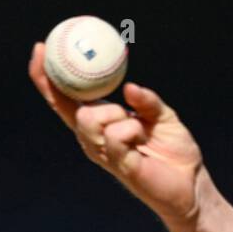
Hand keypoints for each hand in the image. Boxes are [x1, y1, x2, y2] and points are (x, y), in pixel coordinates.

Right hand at [28, 41, 205, 226]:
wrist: (193, 183)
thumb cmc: (175, 151)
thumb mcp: (163, 116)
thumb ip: (146, 100)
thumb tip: (129, 87)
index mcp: (99, 123)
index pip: (63, 100)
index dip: (46, 77)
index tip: (39, 48)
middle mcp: (95, 139)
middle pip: (74, 110)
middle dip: (101, 102)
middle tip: (128, 113)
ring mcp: (104, 154)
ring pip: (90, 120)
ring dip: (119, 116)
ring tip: (140, 130)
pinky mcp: (118, 166)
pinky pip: (115, 135)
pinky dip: (133, 129)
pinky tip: (143, 138)